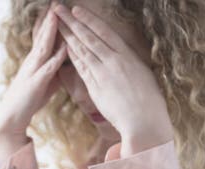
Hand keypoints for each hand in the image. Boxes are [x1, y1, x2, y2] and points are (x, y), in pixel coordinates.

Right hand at [0, 6, 67, 159]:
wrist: (11, 117)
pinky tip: (65, 48)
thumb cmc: (28, 101)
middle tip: (55, 2)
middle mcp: (32, 62)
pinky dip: (57, 57)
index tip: (55, 7)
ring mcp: (33, 71)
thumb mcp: (45, 82)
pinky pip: (48, 68)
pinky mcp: (35, 83)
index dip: (49, 21)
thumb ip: (55, 70)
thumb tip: (66, 63)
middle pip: (42, 36)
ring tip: (57, 16)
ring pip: (43, 47)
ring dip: (50, 31)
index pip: (42, 37)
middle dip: (49, 19)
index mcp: (35, 61)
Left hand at [55, 5, 173, 156]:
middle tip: (58, 9)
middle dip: (72, 21)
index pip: (105, 32)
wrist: (145, 121)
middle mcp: (116, 60)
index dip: (89, 20)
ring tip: (56, 23)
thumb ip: (129, 66)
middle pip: (89, 36)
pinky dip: (72, 56)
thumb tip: (124, 61)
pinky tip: (63, 47)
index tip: (77, 10)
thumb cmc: (149, 102)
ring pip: (83, 49)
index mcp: (128, 56)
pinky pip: (82, 68)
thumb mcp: (142, 77)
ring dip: (68, 35)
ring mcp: (105, 73)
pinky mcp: (97, 87)